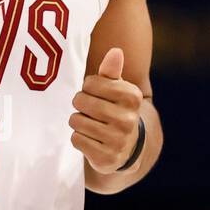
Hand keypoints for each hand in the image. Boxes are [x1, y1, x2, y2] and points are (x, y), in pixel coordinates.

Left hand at [69, 46, 142, 173]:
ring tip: (90, 125)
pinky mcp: (106, 158)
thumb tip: (115, 51)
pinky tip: (90, 139)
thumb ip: (111, 71)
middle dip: (79, 104)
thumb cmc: (115, 110)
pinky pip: (76, 139)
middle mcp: (129, 119)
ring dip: (78, 122)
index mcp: (132, 97)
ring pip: (76, 121)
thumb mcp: (116, 90)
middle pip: (81, 101)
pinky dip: (78, 138)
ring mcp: (118, 141)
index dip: (87, 87)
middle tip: (88, 110)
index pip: (91, 82)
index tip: (95, 94)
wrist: (126, 148)